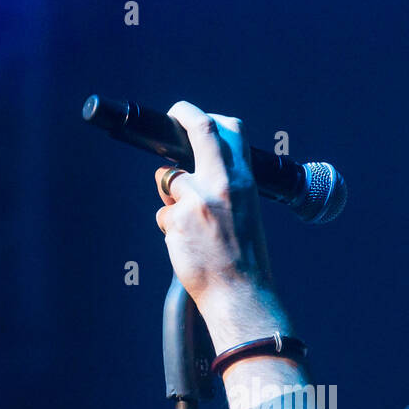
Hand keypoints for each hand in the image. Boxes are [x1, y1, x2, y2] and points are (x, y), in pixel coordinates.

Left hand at [155, 102, 279, 338]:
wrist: (240, 294)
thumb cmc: (242, 257)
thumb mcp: (245, 212)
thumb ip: (224, 186)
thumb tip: (183, 169)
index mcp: (245, 181)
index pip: (231, 130)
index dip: (207, 117)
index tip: (192, 116)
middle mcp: (224, 184)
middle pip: (201, 129)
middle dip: (183, 114)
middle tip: (172, 115)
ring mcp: (199, 200)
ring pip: (169, 178)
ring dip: (170, 196)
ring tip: (190, 224)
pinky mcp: (178, 220)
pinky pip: (164, 215)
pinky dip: (171, 228)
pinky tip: (188, 245)